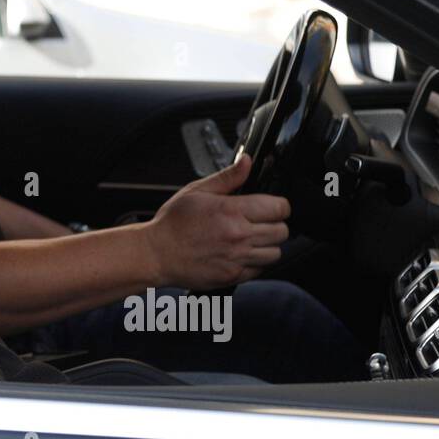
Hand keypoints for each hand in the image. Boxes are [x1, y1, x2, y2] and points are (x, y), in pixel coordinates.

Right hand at [140, 154, 289, 289]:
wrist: (156, 254)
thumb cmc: (172, 224)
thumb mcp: (197, 191)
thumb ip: (227, 177)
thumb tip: (246, 162)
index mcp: (232, 211)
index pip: (280, 208)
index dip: (277, 205)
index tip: (269, 206)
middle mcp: (239, 236)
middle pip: (281, 231)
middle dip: (273, 224)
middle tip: (257, 221)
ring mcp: (237, 258)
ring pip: (275, 252)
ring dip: (267, 244)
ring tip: (249, 238)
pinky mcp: (233, 276)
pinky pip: (261, 269)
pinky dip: (255, 262)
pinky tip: (240, 253)